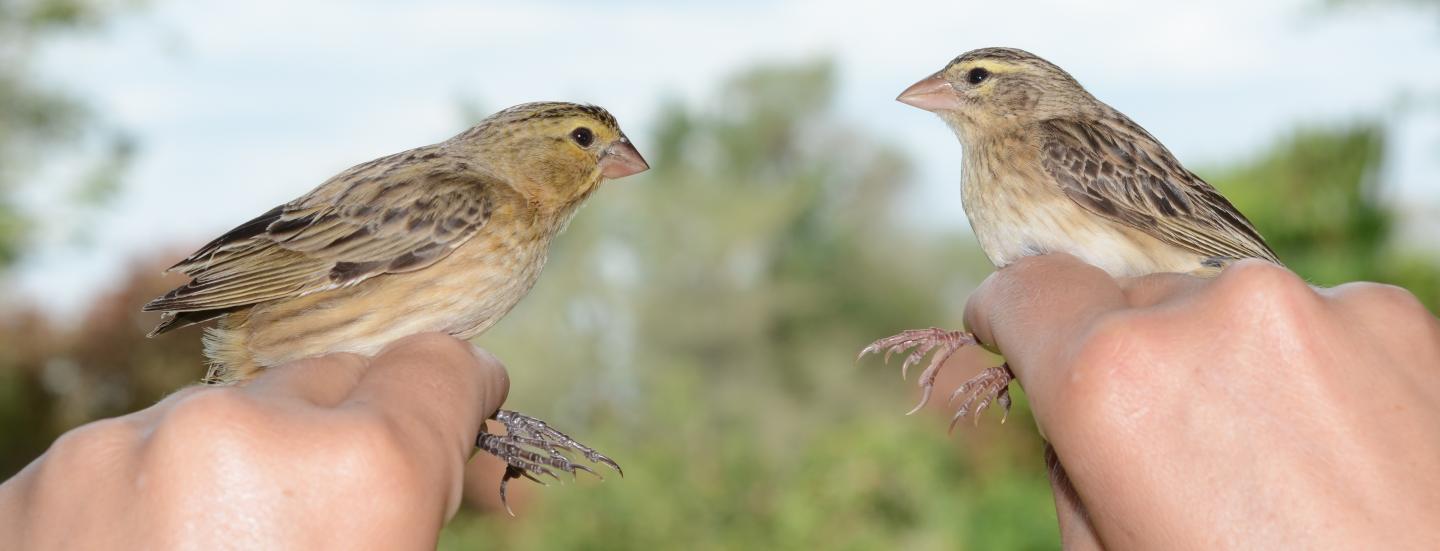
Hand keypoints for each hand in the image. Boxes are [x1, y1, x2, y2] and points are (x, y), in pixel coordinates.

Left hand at [0, 333, 507, 549]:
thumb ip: (415, 484)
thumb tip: (451, 422)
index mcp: (356, 476)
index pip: (442, 368)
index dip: (454, 400)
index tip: (454, 422)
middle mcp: (238, 435)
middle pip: (325, 385)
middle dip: (334, 439)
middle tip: (320, 522)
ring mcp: (120, 454)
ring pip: (220, 423)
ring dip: (230, 474)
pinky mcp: (35, 483)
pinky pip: (131, 460)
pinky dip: (143, 503)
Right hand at [963, 254, 1439, 549]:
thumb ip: (1073, 463)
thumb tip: (1074, 410)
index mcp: (1114, 383)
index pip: (1025, 290)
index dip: (1009, 318)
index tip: (1013, 335)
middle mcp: (1211, 314)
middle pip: (1127, 303)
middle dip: (1135, 362)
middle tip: (1180, 454)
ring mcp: (1313, 304)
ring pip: (1221, 308)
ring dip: (1226, 364)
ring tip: (1278, 466)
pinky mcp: (1392, 314)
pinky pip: (1308, 320)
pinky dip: (1308, 370)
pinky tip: (1337, 451)